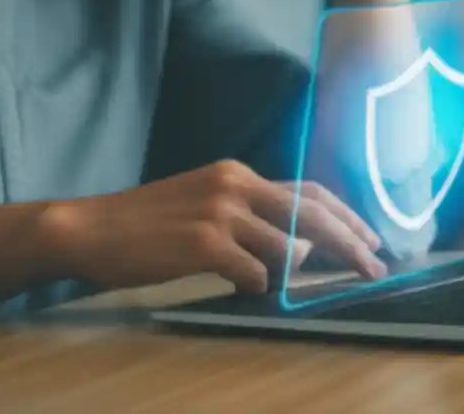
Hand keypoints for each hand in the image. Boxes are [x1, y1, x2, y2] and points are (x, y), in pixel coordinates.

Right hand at [45, 160, 385, 294]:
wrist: (89, 228)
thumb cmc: (147, 224)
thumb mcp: (205, 202)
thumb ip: (250, 216)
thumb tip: (298, 245)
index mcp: (240, 174)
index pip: (311, 192)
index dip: (347, 216)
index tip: (372, 238)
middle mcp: (236, 186)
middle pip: (314, 214)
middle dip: (350, 242)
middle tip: (374, 266)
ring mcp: (220, 213)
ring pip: (285, 247)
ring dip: (293, 272)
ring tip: (287, 284)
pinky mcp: (203, 243)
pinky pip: (253, 271)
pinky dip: (257, 284)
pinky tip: (246, 288)